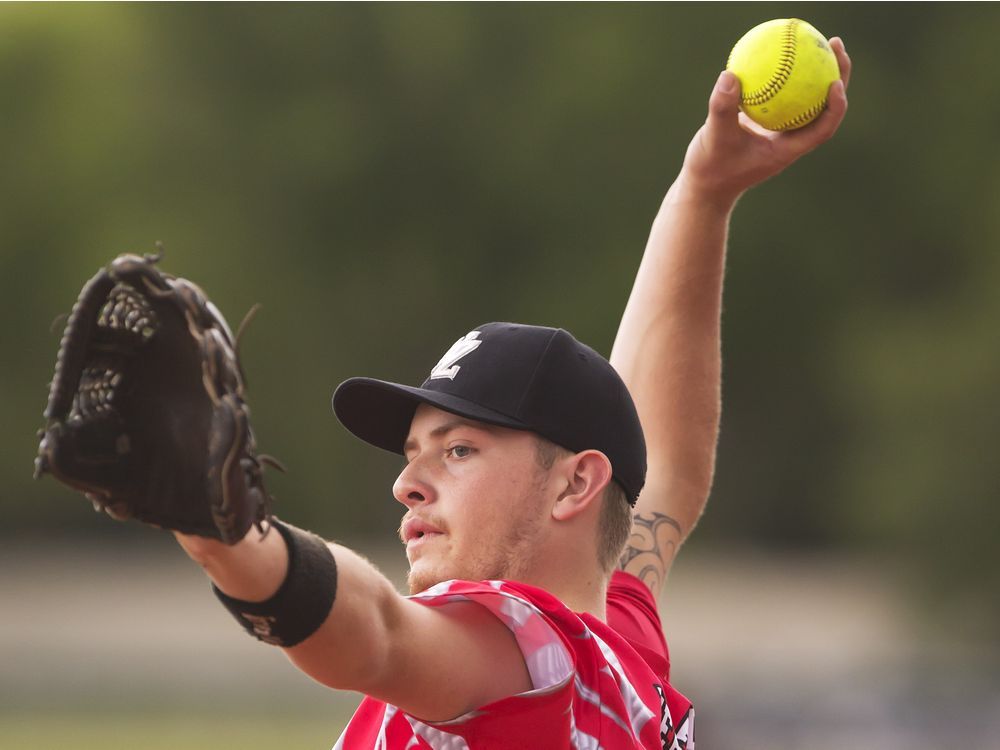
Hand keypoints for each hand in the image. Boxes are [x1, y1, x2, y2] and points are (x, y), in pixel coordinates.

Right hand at [679, 37, 850, 204]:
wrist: (704, 184)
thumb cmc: (711, 168)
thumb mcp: (714, 139)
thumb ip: (722, 109)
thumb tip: (729, 76)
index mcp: (786, 150)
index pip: (821, 130)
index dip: (835, 107)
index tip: (835, 83)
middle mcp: (788, 139)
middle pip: (823, 106)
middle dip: (835, 74)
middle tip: (834, 44)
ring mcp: (779, 130)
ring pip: (805, 98)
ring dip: (814, 69)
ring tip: (815, 38)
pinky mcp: (766, 122)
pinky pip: (781, 93)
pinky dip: (781, 73)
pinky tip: (776, 49)